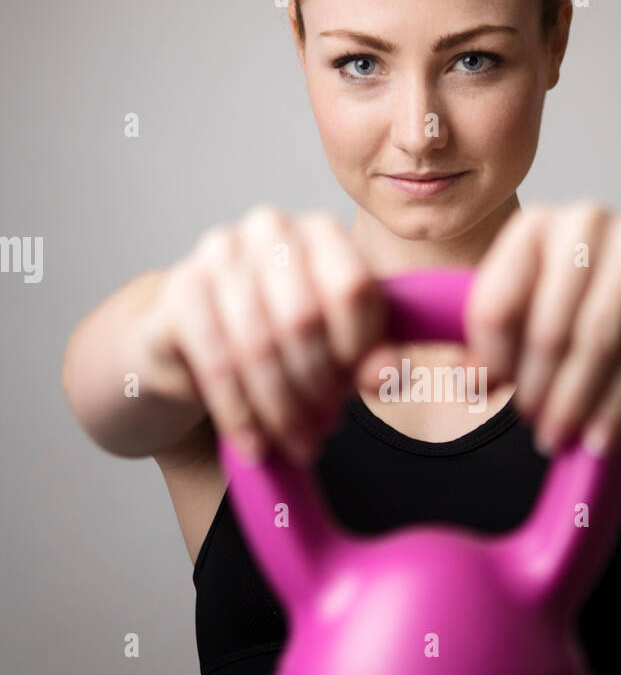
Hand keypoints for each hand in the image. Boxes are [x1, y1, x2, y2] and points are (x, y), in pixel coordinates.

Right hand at [141, 207, 401, 463]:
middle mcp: (269, 230)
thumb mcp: (338, 349)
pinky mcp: (180, 291)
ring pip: (259, 345)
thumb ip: (372, 358)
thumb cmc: (280, 337)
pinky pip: (216, 362)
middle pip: (304, 318)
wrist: (194, 341)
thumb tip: (387, 376)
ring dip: (282, 409)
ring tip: (297, 445)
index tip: (360, 388)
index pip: (353, 286)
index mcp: (320, 232)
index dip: (360, 347)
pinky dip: (240, 413)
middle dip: (317, 387)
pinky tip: (255, 444)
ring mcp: (218, 254)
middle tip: (323, 431)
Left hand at [465, 200, 620, 453]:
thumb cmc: (601, 323)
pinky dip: (616, 404)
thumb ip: (500, 342)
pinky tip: (601, 435)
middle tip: (534, 426)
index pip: (495, 302)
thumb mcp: (538, 323)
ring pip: (596, 342)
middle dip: (536, 387)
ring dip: (574, 401)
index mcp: (536, 227)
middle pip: (547, 326)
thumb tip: (469, 377)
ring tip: (562, 437)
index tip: (488, 395)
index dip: (491, 360)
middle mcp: (587, 222)